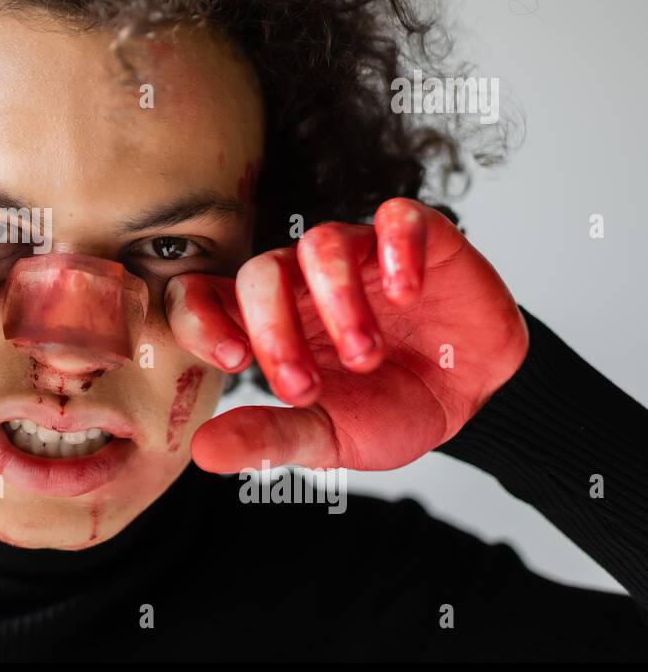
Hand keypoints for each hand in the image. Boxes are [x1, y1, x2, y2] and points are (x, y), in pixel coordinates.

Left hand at [163, 197, 529, 471]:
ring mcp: (360, 254)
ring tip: (364, 356)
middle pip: (260, 272)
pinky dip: (397, 250)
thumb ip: (268, 440)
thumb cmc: (389, 407)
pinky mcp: (418, 240)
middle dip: (274, 330)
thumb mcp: (327, 436)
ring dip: (336, 301)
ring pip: (321, 244)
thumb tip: (204, 453)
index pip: (203, 293)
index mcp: (267, 321)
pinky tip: (406, 294)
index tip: (231, 360)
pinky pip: (397, 218)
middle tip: (303, 387)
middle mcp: (304, 280)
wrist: (471, 401)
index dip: (199, 315)